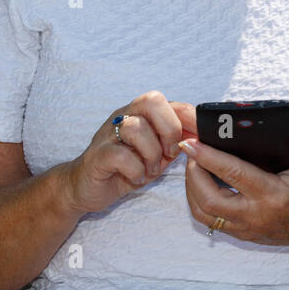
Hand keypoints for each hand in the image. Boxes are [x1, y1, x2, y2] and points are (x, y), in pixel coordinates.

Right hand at [65, 91, 196, 214]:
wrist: (86, 188)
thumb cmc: (126, 167)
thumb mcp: (158, 152)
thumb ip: (176, 140)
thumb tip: (202, 135)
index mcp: (139, 112)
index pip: (167, 101)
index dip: (187, 117)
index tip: (198, 138)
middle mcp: (123, 116)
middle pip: (151, 101)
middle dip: (169, 129)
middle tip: (170, 153)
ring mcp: (107, 134)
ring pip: (136, 128)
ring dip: (152, 154)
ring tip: (150, 169)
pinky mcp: (97, 155)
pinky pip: (120, 155)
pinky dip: (135, 169)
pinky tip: (136, 177)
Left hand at [180, 124, 288, 251]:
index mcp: (273, 195)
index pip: (233, 174)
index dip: (208, 157)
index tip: (191, 143)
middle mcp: (255, 215)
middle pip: (209, 198)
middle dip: (193, 173)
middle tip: (191, 152)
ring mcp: (246, 227)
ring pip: (204, 213)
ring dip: (192, 188)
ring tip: (194, 166)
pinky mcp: (242, 233)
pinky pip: (210, 220)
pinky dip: (199, 201)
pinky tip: (202, 184)